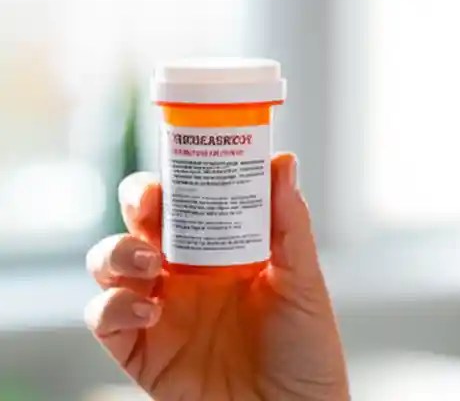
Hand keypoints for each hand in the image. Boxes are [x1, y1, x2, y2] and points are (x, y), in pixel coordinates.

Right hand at [84, 153, 349, 399]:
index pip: (190, 198)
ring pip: (111, 261)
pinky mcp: (140, 350)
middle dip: (137, 200)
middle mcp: (186, 273)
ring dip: (117, 250)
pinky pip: (105, 316)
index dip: (177, 174)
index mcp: (225, 248)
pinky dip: (114, 304)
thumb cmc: (305, 350)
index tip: (180, 157)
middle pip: (142, 220)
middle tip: (150, 202)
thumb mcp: (305, 281)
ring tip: (149, 261)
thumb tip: (282, 161)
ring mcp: (160, 308)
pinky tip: (150, 308)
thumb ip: (290, 224)